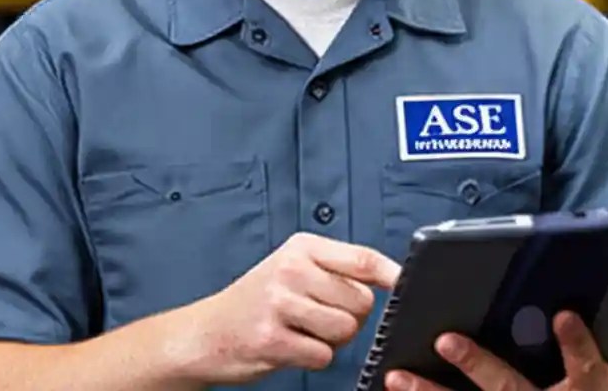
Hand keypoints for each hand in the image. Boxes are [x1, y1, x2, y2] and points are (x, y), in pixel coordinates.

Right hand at [179, 231, 401, 384]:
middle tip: (317, 317)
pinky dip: (312, 358)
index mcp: (302, 248)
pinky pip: (322, 355)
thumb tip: (392, 277)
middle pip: (361, 302)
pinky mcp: (270, 339)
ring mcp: (279, 304)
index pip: (362, 259)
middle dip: (349, 317)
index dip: (391, 274)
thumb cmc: (256, 302)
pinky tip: (289, 346)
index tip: (404, 285)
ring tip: (302, 331)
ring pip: (345, 330)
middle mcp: (291, 270)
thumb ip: (337, 269)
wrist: (202, 334)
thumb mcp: (292, 268)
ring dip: (331, 340)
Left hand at [384, 311, 607, 390]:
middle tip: (445, 340)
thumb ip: (582, 343)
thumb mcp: (602, 375)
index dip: (575, 342)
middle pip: (508, 387)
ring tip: (397, 376)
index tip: (562, 315)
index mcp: (584, 389)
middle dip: (476, 364)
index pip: (584, 365)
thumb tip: (564, 305)